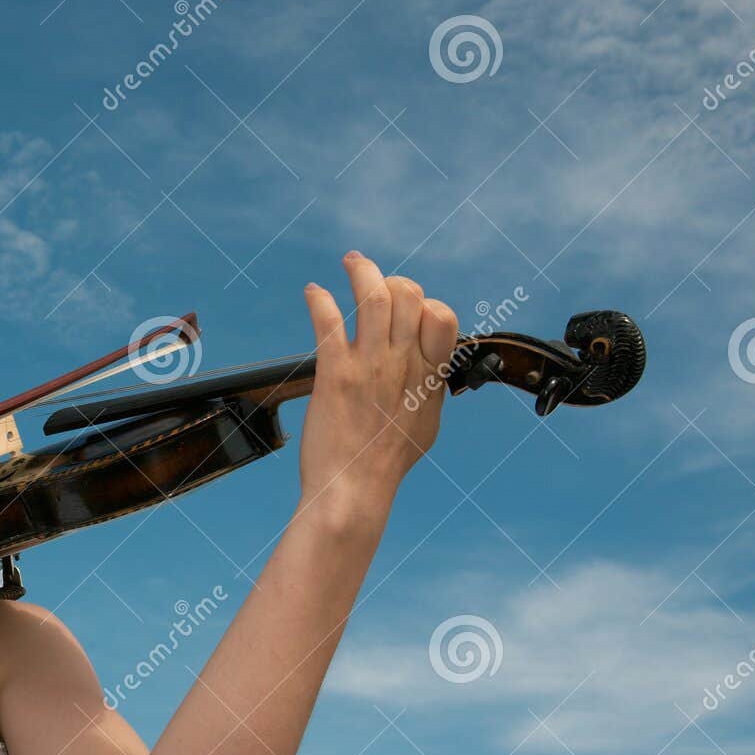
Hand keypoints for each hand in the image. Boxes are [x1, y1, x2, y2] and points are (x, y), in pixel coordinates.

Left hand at [297, 250, 458, 512]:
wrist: (355, 491)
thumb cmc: (386, 465)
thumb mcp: (426, 426)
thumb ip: (429, 393)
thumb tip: (433, 378)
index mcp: (427, 375)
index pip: (441, 316)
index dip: (425, 304)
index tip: (406, 312)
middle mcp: (402, 364)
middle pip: (408, 296)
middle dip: (392, 280)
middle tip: (373, 282)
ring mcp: (370, 366)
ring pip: (374, 297)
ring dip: (361, 271)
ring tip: (352, 262)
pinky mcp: (336, 375)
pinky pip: (329, 323)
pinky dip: (320, 300)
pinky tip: (312, 292)